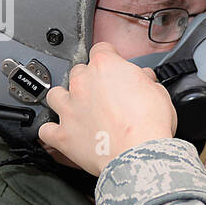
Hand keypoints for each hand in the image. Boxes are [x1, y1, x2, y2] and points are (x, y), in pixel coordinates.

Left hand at [39, 42, 176, 173]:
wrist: (138, 154)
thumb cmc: (150, 125)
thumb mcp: (159, 94)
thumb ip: (145, 81)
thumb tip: (144, 78)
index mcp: (105, 67)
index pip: (102, 50)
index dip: (110, 58)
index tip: (115, 67)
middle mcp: (82, 83)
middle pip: (78, 71)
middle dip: (89, 81)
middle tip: (104, 94)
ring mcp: (69, 109)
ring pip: (55, 95)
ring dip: (64, 100)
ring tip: (76, 109)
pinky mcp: (62, 134)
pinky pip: (46, 130)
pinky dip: (51, 131)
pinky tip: (61, 133)